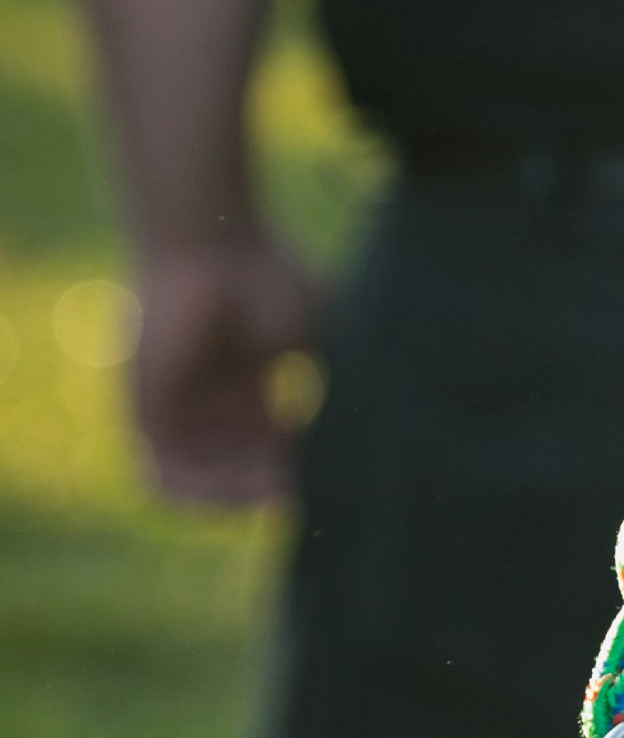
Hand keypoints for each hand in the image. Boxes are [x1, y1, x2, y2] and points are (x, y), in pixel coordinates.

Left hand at [131, 237, 326, 507]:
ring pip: (206, 481)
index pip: (270, 446)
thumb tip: (364, 447)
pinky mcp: (145, 412)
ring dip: (246, 496)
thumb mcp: (320, 341)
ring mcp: (175, 406)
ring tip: (281, 489)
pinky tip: (249, 490)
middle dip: (277, 483)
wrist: (212, 242)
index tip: (334, 465)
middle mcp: (208, 397)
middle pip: (241, 467)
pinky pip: (167, 481)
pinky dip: (209, 496)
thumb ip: (336, 392)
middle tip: (311, 482)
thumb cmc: (270, 278)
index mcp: (245, 379)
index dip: (302, 465)